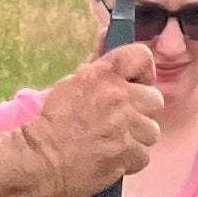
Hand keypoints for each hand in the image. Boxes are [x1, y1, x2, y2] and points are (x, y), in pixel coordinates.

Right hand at [22, 44, 162, 196]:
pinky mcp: (126, 153)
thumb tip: (106, 35)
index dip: (144, 72)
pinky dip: (131, 161)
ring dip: (137, 139)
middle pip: (155, 100)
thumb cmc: (54, 121)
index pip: (142, 56)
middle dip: (142, 112)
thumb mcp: (74, 83)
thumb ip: (98, 64)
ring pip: (151, 131)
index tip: (136, 85)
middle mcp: (118, 96)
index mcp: (104, 74)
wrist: (42, 157)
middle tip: (123, 122)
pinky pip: (143, 156)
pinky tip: (113, 160)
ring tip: (116, 144)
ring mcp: (125, 126)